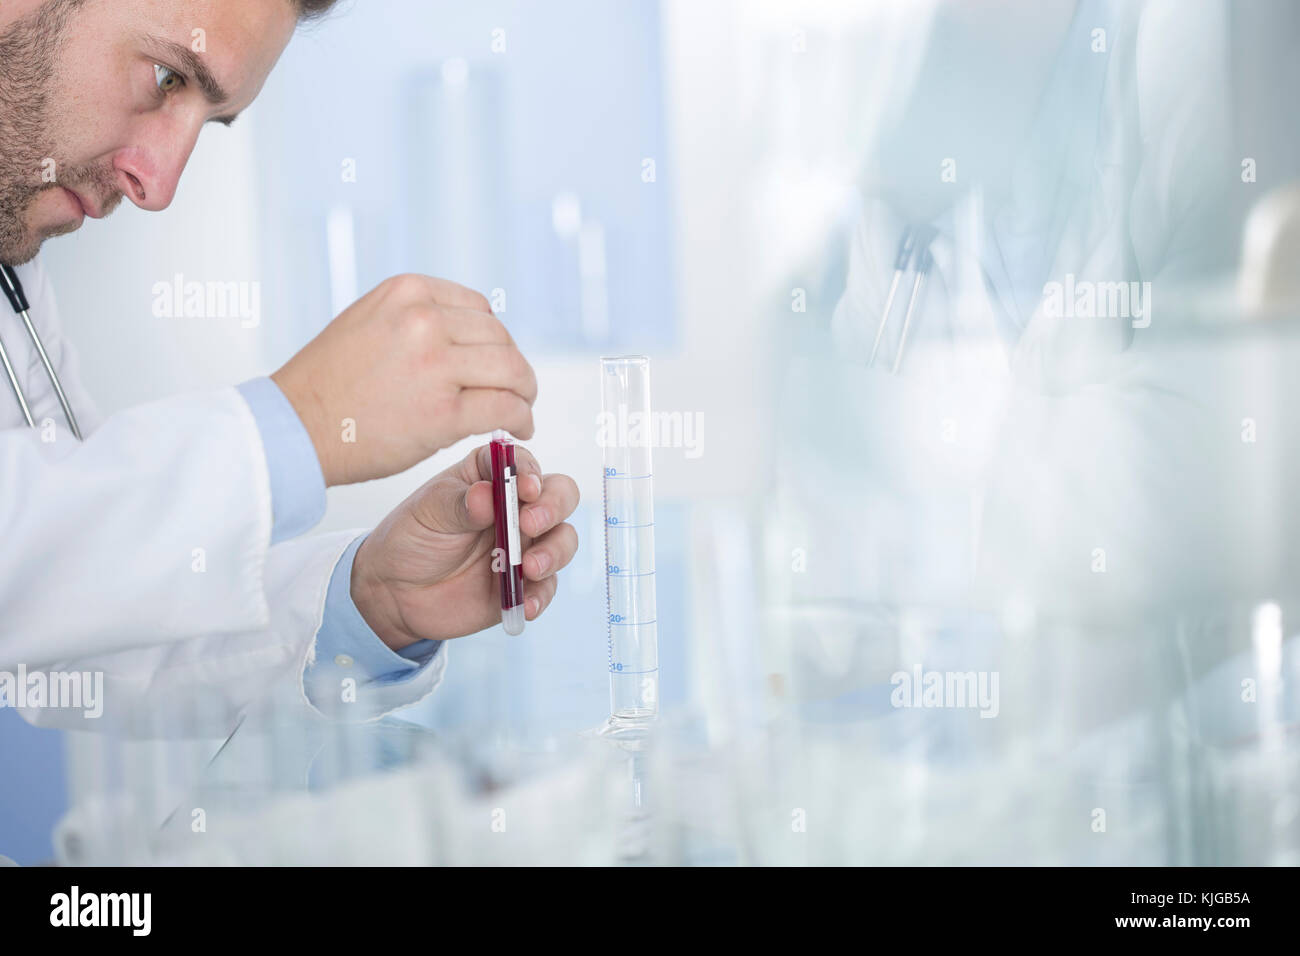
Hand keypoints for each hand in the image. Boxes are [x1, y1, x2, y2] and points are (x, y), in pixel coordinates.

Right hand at [271, 275, 536, 485]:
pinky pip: (504, 407)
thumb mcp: (368, 321)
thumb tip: (465, 335)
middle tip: (515, 390)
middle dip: (512, 366)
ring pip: (511, 369)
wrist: (294, 427)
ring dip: (524, 391)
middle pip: (499, 338)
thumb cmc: (328, 385)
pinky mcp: (444, 411)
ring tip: (521, 408)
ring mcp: (436, 364)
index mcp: (407, 292)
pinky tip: (519, 428)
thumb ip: (413, 319)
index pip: (478, 308)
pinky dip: (521, 417)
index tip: (494, 362)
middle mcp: (424, 319)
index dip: (494, 340)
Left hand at [350, 443, 579, 647]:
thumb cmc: (412, 538)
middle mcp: (517, 507)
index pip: (524, 464)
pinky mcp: (526, 583)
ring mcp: (525, 545)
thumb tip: (485, 495)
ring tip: (529, 568)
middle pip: (560, 495)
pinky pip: (548, 587)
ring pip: (563, 539)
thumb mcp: (428, 513)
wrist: (396, 593)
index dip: (530, 472)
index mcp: (491, 477)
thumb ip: (459, 504)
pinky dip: (543, 594)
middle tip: (529, 525)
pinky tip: (527, 603)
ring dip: (555, 552)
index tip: (524, 489)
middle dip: (553, 507)